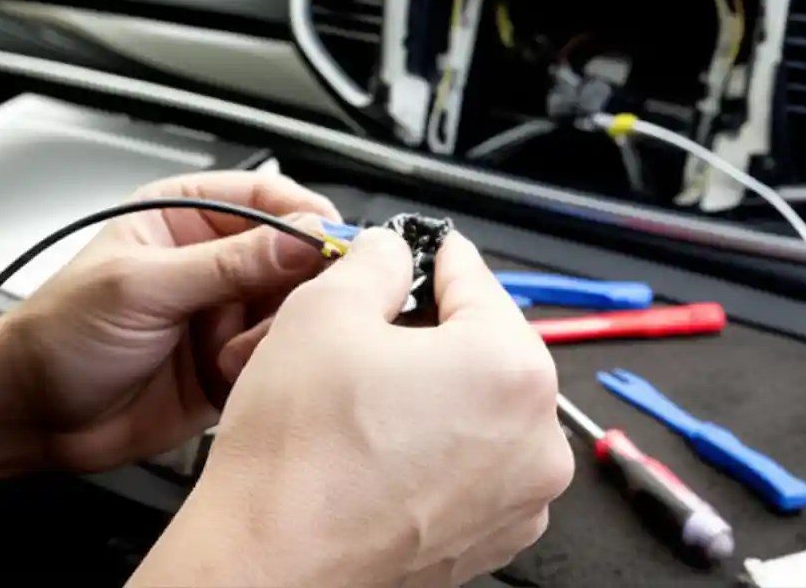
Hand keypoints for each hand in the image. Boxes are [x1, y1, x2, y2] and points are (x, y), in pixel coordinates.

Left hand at [0, 171, 340, 472]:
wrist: (31, 414)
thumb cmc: (59, 335)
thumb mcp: (143, 286)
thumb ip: (227, 263)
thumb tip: (300, 237)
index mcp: (186, 217)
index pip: (269, 197)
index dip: (306, 216)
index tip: (330, 242)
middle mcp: (214, 262)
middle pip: (293, 255)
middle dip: (302, 279)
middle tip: (301, 301)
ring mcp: (225, 314)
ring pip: (293, 309)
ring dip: (280, 328)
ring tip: (245, 347)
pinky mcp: (232, 364)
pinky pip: (278, 358)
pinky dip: (270, 366)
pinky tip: (238, 373)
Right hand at [132, 228, 574, 586]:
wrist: (270, 569)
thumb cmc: (297, 460)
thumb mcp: (322, 312)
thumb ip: (374, 260)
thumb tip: (392, 253)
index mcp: (512, 369)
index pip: (475, 277)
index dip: (429, 255)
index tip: (411, 250)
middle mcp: (535, 440)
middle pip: (483, 345)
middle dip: (426, 328)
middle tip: (367, 328)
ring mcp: (518, 499)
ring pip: (476, 407)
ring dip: (429, 388)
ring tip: (360, 393)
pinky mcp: (489, 538)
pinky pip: (469, 464)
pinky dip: (431, 445)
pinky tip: (373, 444)